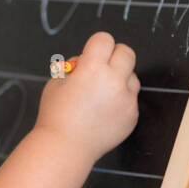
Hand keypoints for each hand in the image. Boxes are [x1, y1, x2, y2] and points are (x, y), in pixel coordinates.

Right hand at [36, 31, 139, 162]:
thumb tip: (86, 61)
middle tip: (103, 67)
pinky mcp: (132, 115)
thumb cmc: (56, 116)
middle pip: (126, 52)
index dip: (96, 45)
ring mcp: (126, 99)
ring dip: (120, 79)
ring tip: (101, 95)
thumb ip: (74, 67)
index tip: (92, 54)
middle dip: (114, 55)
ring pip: (132, 76)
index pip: (104, 39)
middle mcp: (113, 81)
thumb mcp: (56, 83)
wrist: (65, 148)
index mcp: (91, 68)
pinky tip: (104, 112)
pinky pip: (131, 98)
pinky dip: (121, 101)